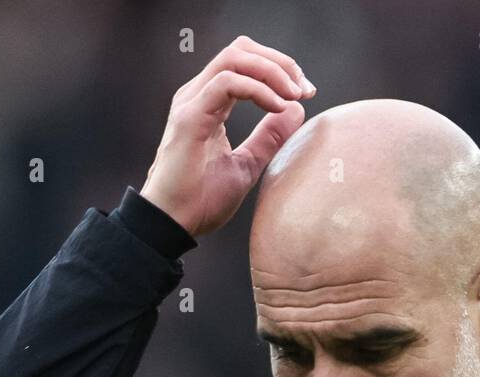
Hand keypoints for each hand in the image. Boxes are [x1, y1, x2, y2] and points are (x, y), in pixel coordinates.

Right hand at [140, 35, 315, 237]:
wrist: (173, 224)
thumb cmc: (201, 199)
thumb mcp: (247, 164)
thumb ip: (268, 137)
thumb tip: (296, 111)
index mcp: (208, 102)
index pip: (244, 61)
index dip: (279, 69)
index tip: (306, 94)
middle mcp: (197, 94)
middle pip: (241, 50)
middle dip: (279, 62)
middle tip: (304, 89)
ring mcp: (191, 102)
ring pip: (234, 58)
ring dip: (271, 71)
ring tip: (293, 95)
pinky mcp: (189, 116)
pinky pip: (227, 84)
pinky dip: (258, 90)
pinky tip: (277, 107)